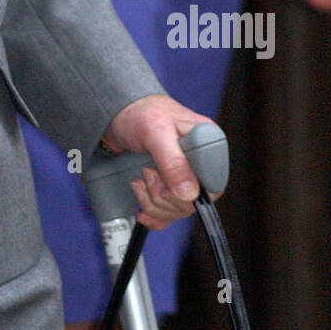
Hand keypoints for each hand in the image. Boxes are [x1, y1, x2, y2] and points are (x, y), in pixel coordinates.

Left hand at [103, 94, 215, 230]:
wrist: (118, 115)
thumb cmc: (139, 113)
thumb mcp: (154, 132)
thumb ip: (173, 161)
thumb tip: (190, 194)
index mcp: (208, 143)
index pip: (212, 187)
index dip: (186, 192)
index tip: (161, 176)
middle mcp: (200, 163)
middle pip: (192, 203)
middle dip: (162, 194)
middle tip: (147, 171)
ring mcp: (185, 177)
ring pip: (177, 211)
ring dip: (152, 201)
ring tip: (141, 177)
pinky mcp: (170, 188)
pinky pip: (168, 216)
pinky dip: (154, 215)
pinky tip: (143, 208)